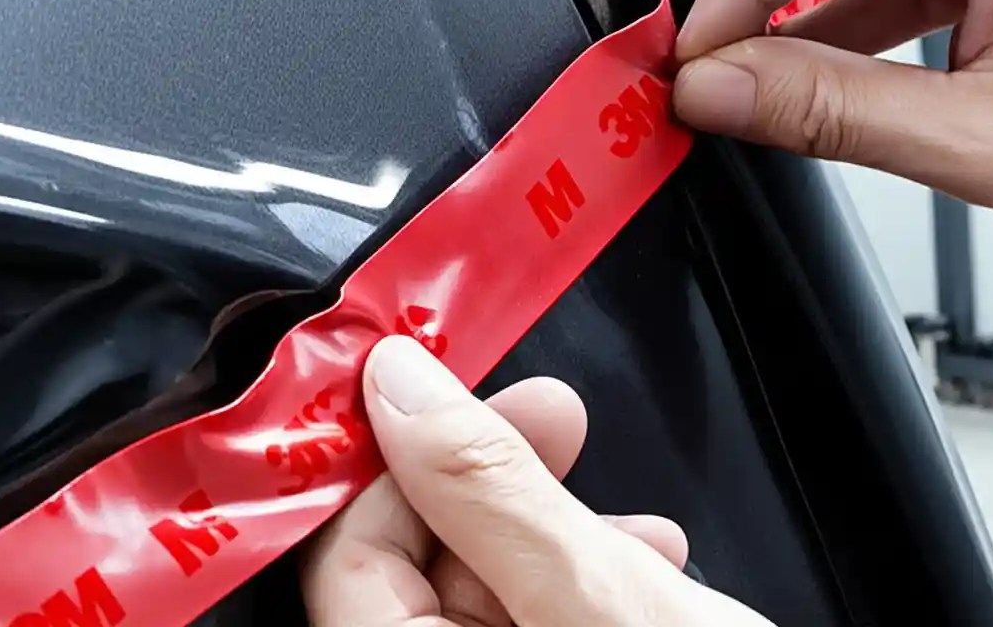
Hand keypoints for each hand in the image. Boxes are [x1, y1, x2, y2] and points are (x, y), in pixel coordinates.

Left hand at [300, 335, 775, 625]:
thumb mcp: (594, 598)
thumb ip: (488, 490)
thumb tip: (404, 391)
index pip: (345, 558)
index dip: (402, 462)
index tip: (458, 392)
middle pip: (415, 570)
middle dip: (494, 488)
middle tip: (555, 420)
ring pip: (486, 595)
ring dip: (555, 534)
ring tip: (636, 526)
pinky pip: (533, 626)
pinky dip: (586, 585)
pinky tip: (647, 571)